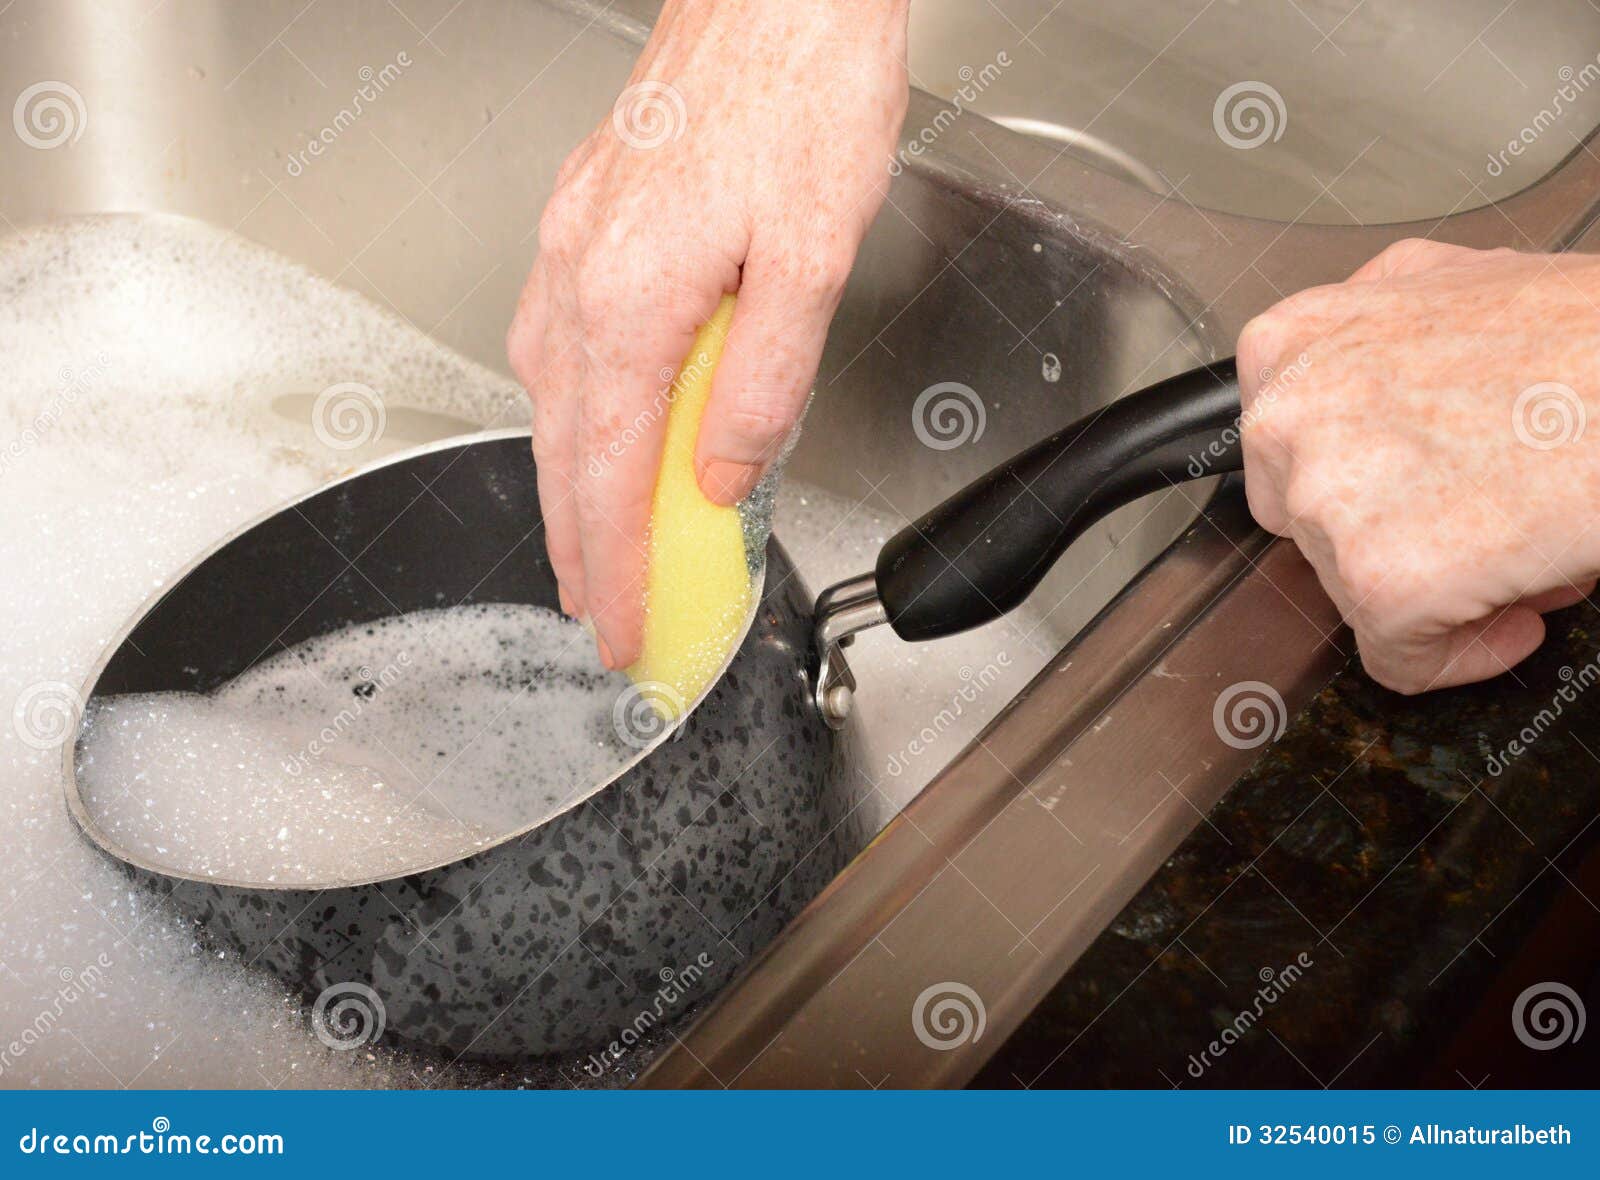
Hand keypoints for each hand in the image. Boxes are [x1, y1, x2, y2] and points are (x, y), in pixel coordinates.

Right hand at [506, 0, 908, 667]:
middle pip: (562, 446)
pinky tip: (595, 417)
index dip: (615, 567)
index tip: (622, 628)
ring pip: (552, 393)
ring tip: (592, 539)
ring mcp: (574, 236)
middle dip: (577, 542)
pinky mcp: (589, 211)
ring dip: (568, 479)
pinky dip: (572, 405)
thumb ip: (762, 382)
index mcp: (632, 295)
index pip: (611, 475)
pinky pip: (560, 336)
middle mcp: (582, 269)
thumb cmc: (804, 89)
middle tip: (595, 608)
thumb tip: (724, 474)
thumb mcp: (813, 256)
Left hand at [1238, 240, 1599, 692]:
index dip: (1359, 482)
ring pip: (1355, 589)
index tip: (1407, 493)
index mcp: (1293, 345)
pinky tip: (1517, 608)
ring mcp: (1326, 502)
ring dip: (1439, 584)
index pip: (1284, 453)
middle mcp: (1288, 420)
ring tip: (1519, 537)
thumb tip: (1380, 380)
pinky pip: (1401, 659)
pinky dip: (1463, 652)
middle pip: (1313, 526)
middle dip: (1395, 533)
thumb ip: (1379, 339)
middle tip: (1481, 511)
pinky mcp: (1381, 580)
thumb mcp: (1450, 288)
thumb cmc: (1587, 339)